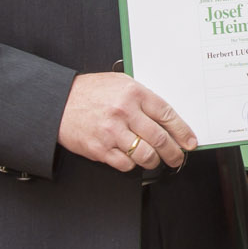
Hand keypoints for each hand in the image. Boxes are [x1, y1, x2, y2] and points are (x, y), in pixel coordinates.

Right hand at [59, 72, 197, 171]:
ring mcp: (112, 132)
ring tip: (154, 159)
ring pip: (145, 155)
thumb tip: (167, 119)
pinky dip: (132, 165)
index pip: (167, 114)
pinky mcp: (100, 149)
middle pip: (160, 139)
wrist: (58, 102)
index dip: (183, 131)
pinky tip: (131, 158)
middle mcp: (124, 112)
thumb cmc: (90, 92)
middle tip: (178, 157)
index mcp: (133, 93)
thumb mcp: (119, 83)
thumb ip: (142, 98)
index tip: (190, 142)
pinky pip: (126, 164)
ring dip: (154, 161)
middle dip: (174, 153)